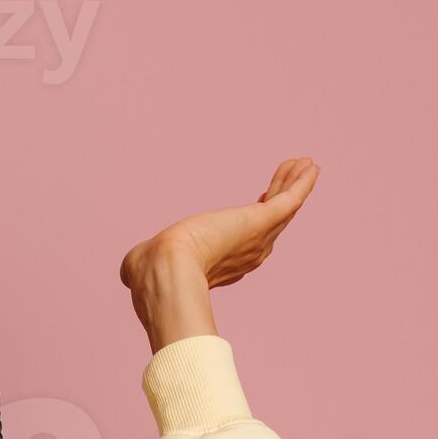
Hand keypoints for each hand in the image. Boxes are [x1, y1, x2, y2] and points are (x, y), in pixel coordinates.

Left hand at [118, 156, 318, 351]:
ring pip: (284, 206)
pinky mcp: (261, 220)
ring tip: (306, 164)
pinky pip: (290, 198)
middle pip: (272, 220)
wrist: (164, 272)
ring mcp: (258, 238)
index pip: (247, 239)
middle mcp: (247, 254)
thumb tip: (127, 271)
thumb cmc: (150, 273)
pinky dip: (302, 182)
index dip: (256, 219)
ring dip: (295, 184)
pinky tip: (310, 165)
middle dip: (282, 197)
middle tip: (292, 176)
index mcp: (223, 265)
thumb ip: (142, 266)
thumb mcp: (144, 267)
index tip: (262, 204)